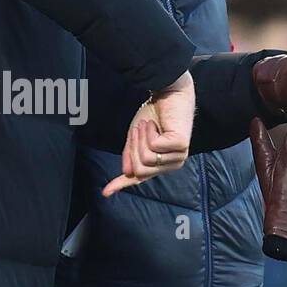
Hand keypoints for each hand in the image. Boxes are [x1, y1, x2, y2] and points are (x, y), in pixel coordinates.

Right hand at [103, 70, 194, 196]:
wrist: (168, 93)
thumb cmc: (154, 114)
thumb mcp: (136, 138)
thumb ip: (130, 155)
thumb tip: (126, 173)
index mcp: (160, 164)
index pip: (139, 178)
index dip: (120, 184)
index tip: (105, 193)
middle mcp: (171, 164)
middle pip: (139, 169)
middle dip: (133, 147)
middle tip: (139, 128)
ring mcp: (178, 156)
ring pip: (146, 159)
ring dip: (141, 138)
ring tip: (148, 125)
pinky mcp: (181, 146)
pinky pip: (154, 147)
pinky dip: (149, 132)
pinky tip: (157, 125)